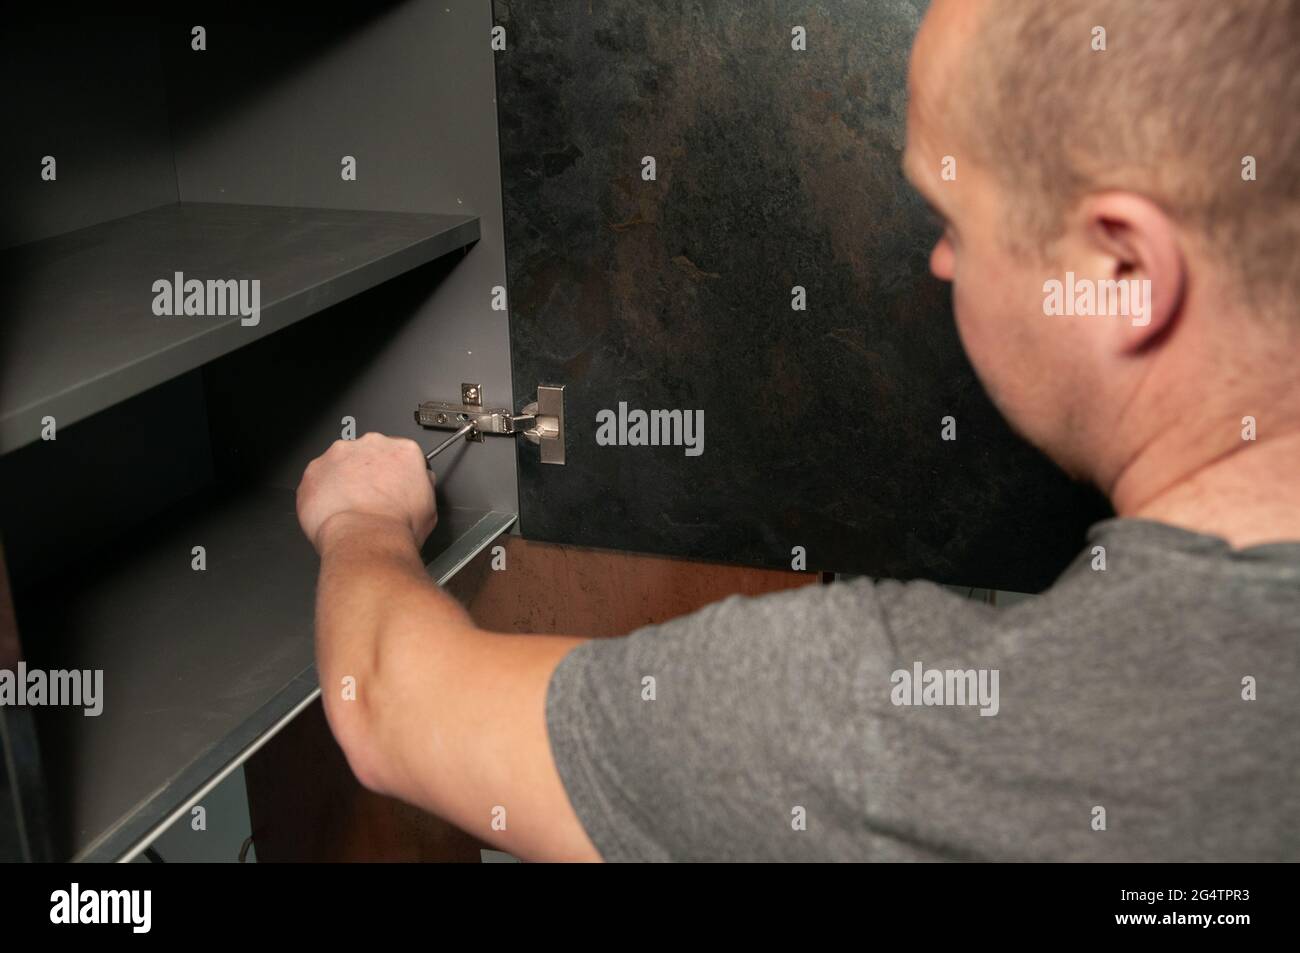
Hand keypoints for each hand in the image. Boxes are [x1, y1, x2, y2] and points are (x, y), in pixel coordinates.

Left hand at [296, 433, 436, 552]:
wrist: (366, 539)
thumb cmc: (395, 527)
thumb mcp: (429, 509)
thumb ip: (422, 485)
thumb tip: (417, 485)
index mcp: (403, 451)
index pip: (401, 454)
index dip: (396, 473)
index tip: (393, 486)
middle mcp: (371, 445)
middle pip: (369, 454)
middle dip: (368, 473)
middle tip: (370, 499)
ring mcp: (340, 455)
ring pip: (340, 463)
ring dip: (343, 481)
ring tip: (350, 508)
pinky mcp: (315, 469)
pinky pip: (317, 478)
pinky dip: (322, 492)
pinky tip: (333, 511)